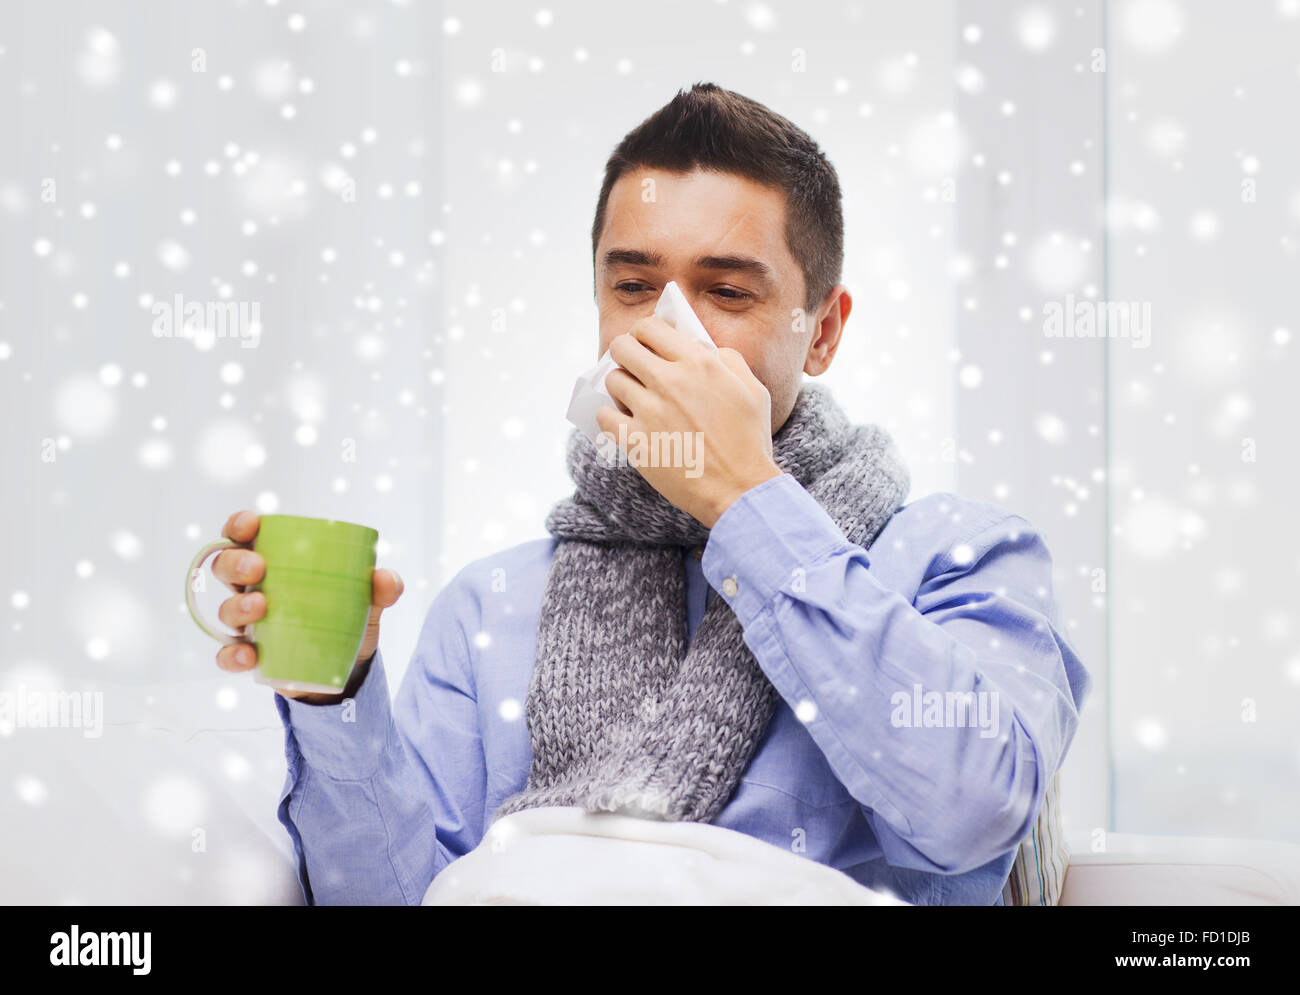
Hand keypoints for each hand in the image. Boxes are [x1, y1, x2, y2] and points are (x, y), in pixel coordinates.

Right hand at [211, 509, 404, 704]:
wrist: (347, 667)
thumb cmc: (346, 615)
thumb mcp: (369, 600)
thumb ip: (383, 587)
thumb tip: (385, 578)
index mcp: (274, 562)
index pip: (244, 536)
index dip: (239, 526)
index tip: (250, 525)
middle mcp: (252, 588)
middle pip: (225, 567)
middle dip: (234, 563)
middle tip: (257, 568)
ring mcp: (248, 623)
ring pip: (225, 609)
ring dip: (236, 606)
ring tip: (260, 606)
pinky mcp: (250, 655)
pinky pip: (228, 656)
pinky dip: (233, 656)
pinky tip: (249, 656)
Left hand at [600, 317, 782, 527]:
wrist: (739, 489)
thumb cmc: (749, 440)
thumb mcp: (752, 389)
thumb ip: (727, 360)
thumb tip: (700, 348)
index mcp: (699, 362)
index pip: (650, 327)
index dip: (643, 333)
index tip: (646, 344)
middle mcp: (670, 380)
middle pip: (622, 347)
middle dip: (624, 354)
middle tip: (633, 368)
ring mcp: (650, 410)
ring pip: (613, 380)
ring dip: (621, 387)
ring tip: (633, 400)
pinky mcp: (636, 441)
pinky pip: (604, 416)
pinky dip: (610, 418)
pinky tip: (625, 424)